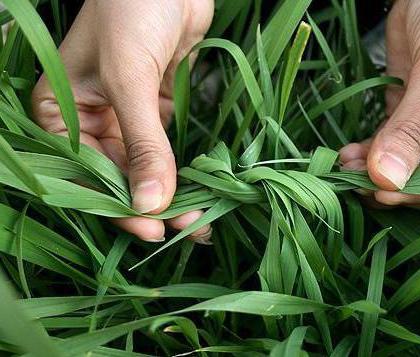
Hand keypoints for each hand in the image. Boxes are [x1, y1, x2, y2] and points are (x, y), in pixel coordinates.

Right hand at [32, 0, 213, 241]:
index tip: (152, 229)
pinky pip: (165, 146)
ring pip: (145, 165)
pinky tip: (198, 188)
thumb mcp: (129, 78)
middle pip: (118, 175)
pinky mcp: (156, 106)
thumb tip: (150, 205)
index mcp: (60, 111)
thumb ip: (142, 143)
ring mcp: (125, 113)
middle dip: (151, 204)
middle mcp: (90, 117)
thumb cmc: (131, 10)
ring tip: (199, 218)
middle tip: (187, 229)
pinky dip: (181, 168)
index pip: (86, 172)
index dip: (117, 206)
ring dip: (170, 191)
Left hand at [340, 0, 419, 211]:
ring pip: (404, 166)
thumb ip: (413, 128)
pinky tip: (347, 154)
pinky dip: (367, 152)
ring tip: (345, 169)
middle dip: (393, 184)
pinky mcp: (409, 112)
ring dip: (373, 171)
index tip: (385, 191)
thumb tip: (386, 178)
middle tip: (357, 183)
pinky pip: (388, 142)